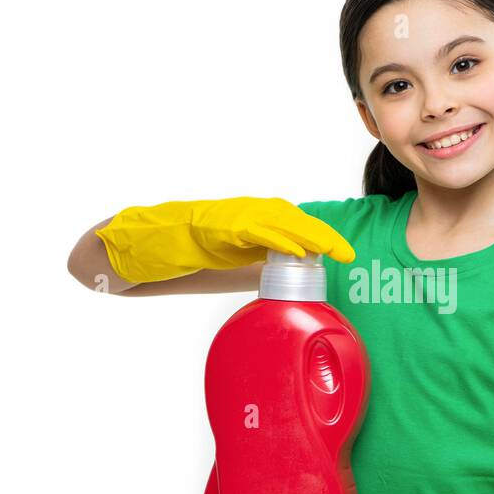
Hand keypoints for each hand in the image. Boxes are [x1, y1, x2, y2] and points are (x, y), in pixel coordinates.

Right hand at [94, 196, 355, 283]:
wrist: (145, 243)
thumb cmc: (188, 252)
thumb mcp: (232, 258)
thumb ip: (259, 263)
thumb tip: (290, 281)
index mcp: (252, 220)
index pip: (295, 226)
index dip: (321, 237)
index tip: (345, 253)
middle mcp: (246, 212)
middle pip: (294, 220)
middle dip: (322, 236)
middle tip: (348, 254)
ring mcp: (232, 217)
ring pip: (278, 221)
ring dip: (307, 235)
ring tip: (331, 249)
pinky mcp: (217, 225)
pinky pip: (251, 230)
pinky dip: (274, 238)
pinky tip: (292, 249)